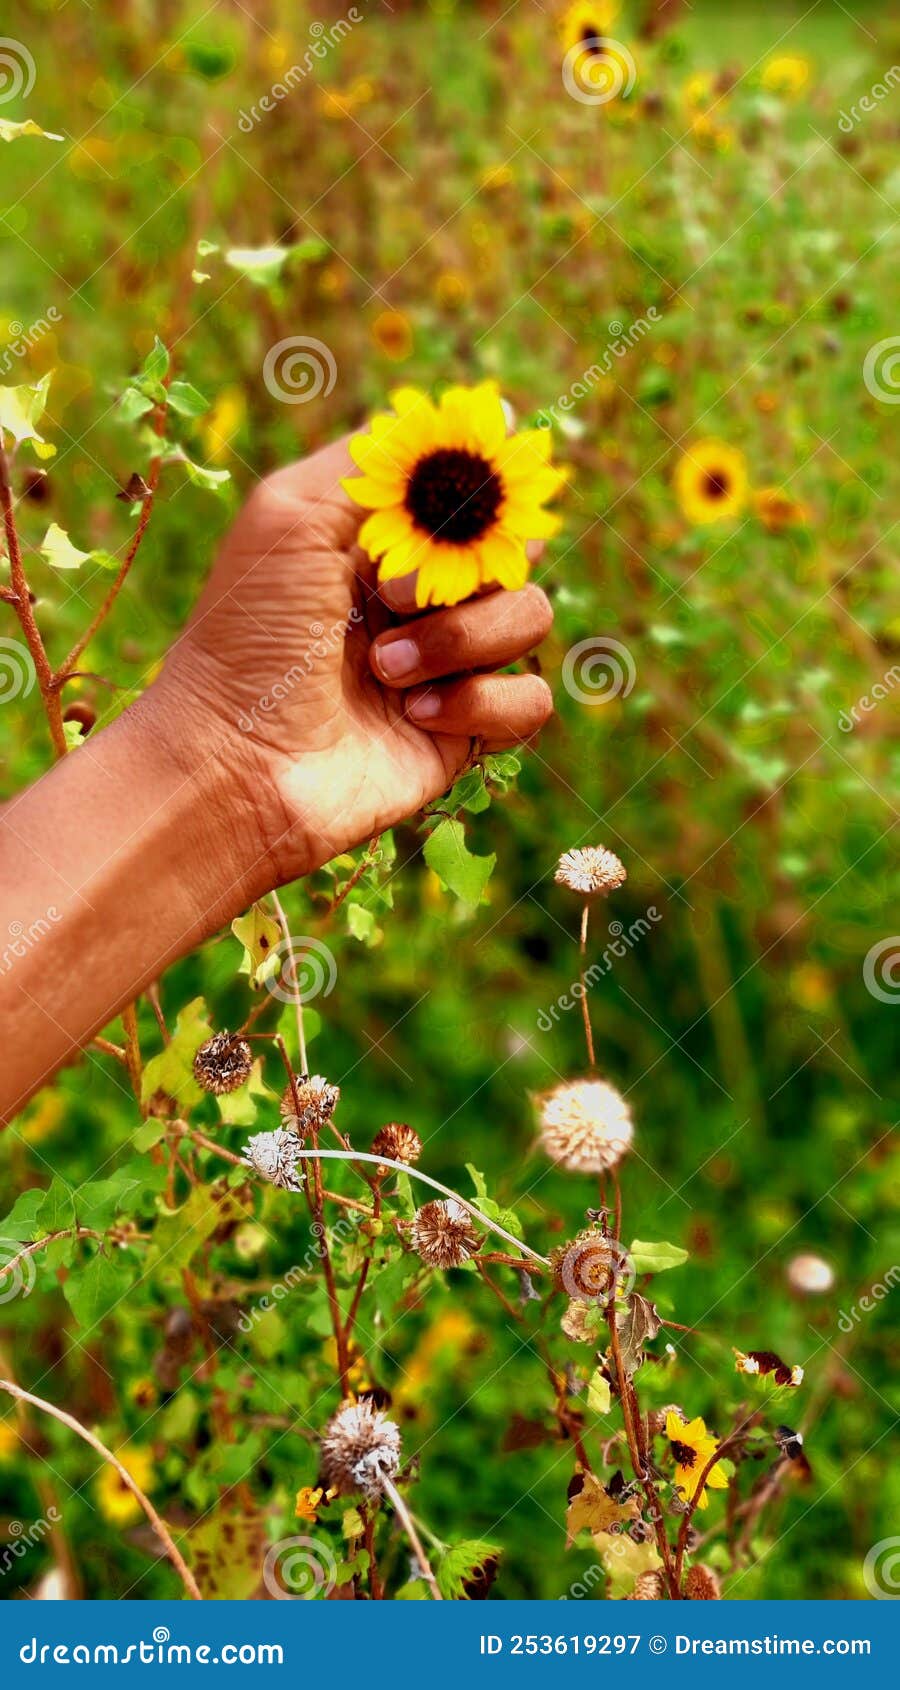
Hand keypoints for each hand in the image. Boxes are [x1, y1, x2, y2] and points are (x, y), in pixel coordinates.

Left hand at [158, 438, 553, 893]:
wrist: (238, 763)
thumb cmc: (249, 635)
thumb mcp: (293, 513)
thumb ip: (378, 458)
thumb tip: (486, 416)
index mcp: (380, 537)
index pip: (471, 487)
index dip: (482, 487)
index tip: (467, 494)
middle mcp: (421, 595)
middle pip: (514, 545)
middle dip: (467, 566)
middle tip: (392, 594)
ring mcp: (449, 662)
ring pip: (530, 616)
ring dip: (461, 638)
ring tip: (386, 669)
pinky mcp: (466, 731)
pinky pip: (530, 697)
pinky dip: (479, 702)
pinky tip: (415, 714)